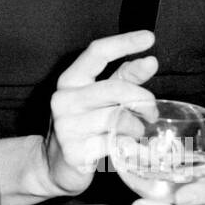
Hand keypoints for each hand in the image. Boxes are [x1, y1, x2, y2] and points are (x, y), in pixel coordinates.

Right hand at [43, 30, 157, 196]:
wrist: (52, 166)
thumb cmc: (81, 127)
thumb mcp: (98, 99)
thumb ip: (123, 79)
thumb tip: (149, 61)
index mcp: (69, 81)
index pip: (97, 52)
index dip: (124, 42)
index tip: (149, 37)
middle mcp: (63, 99)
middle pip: (115, 89)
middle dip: (142, 99)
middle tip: (152, 111)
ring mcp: (66, 126)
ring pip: (117, 118)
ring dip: (136, 126)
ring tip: (138, 132)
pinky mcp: (75, 152)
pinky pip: (114, 143)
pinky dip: (129, 145)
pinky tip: (128, 147)